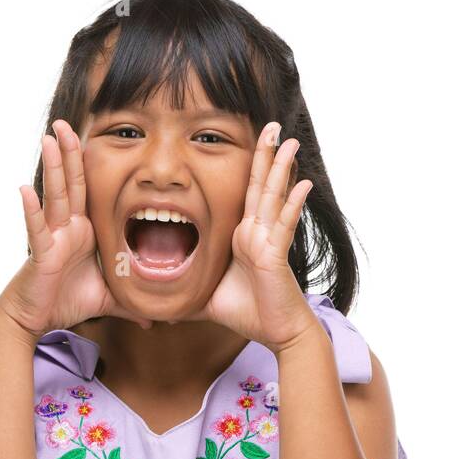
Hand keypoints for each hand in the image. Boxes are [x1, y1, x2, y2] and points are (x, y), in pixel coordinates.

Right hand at [0, 119, 153, 337]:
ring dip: (52, 168)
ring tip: (48, 139)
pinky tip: (25, 189)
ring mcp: (53, 237)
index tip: (93, 137)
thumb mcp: (110, 296)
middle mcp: (67, 227)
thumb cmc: (68, 301)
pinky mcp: (41, 253)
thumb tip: (158, 315)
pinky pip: (37, 229)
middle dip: (68, 152)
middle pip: (71, 183)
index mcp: (85, 230)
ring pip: (54, 196)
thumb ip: (133, 298)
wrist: (36, 319)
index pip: (89, 190)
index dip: (89, 165)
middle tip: (66, 123)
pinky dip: (31, 210)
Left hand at [180, 122, 321, 352]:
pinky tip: (303, 183)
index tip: (250, 141)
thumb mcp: (205, 294)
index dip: (248, 167)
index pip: (243, 193)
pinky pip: (284, 224)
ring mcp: (268, 240)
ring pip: (274, 196)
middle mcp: (257, 232)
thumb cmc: (246, 312)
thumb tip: (156, 297)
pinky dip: (294, 203)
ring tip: (289, 141)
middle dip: (265, 154)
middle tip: (273, 125)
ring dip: (282, 168)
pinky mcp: (276, 254)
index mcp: (242, 235)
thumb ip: (184, 289)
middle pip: (260, 185)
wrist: (277, 333)